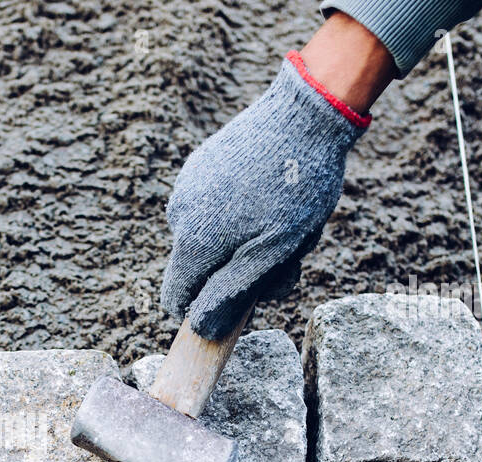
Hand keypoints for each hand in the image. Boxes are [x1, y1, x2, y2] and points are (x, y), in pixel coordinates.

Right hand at [160, 52, 367, 339]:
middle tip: (284, 253)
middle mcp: (178, 214)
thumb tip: (199, 328)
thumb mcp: (273, 252)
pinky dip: (236, 211)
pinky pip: (210, 206)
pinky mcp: (200, 165)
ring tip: (280, 217)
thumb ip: (231, 293)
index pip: (176, 298)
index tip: (241, 304)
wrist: (305, 113)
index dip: (205, 312)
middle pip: (197, 269)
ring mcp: (187, 186)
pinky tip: (267, 191)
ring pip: (206, 237)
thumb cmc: (297, 189)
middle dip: (235, 272)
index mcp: (192, 241)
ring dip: (240, 241)